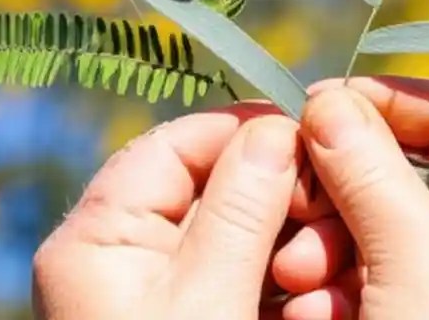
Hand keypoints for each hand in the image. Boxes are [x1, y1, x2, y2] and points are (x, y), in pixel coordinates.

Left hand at [32, 105, 310, 319]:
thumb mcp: (210, 299)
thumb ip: (243, 208)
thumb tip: (278, 127)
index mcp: (93, 239)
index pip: (174, 143)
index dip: (249, 131)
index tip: (318, 137)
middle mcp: (116, 261)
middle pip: (213, 191)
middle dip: (283, 202)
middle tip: (335, 220)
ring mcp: (152, 298)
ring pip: (238, 241)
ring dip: (296, 249)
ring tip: (332, 276)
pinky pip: (242, 286)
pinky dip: (286, 290)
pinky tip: (323, 304)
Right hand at [272, 77, 428, 318]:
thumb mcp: (406, 245)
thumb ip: (361, 160)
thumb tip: (322, 99)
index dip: (387, 99)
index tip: (317, 104)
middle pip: (405, 164)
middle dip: (339, 190)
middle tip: (291, 199)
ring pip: (374, 219)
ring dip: (324, 243)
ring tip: (297, 277)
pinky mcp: (421, 307)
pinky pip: (370, 268)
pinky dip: (335, 284)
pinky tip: (315, 312)